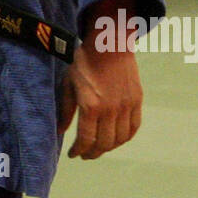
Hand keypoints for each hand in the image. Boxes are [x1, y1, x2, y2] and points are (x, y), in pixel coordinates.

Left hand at [59, 40, 143, 159]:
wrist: (108, 43)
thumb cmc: (84, 62)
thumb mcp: (68, 84)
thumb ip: (65, 110)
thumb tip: (61, 132)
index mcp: (91, 106)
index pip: (86, 139)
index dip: (79, 151)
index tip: (74, 154)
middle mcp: (110, 109)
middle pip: (104, 143)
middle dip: (93, 153)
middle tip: (86, 154)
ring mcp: (126, 106)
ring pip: (120, 139)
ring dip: (109, 147)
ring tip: (99, 147)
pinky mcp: (137, 100)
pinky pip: (133, 127)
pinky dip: (125, 137)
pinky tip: (117, 138)